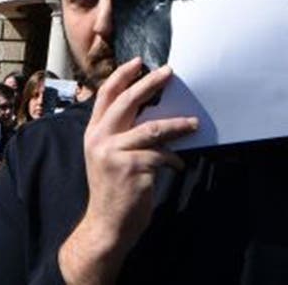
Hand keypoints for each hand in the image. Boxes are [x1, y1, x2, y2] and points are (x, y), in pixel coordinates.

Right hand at [59, 58, 198, 283]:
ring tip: (194, 123)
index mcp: (93, 133)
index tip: (139, 62)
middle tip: (169, 72)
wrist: (106, 226)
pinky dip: (173, 159)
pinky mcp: (131, 169)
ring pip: (152, 128)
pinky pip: (161, 155)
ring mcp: (114, 154)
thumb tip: (152, 110)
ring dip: (177, 125)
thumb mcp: (109, 156)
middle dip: (150, 83)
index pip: (106, 95)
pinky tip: (178, 166)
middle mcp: (99, 139)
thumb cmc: (114, 189)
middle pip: (127, 101)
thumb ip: (120, 133)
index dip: (122, 75)